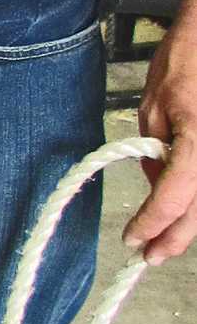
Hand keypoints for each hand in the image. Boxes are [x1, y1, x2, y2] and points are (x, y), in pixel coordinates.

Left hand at [125, 0, 196, 262]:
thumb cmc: (184, 67)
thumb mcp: (154, 111)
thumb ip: (155, 154)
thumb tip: (155, 187)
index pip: (176, 193)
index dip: (154, 221)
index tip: (133, 238)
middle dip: (174, 237)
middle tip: (148, 256)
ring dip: (188, 225)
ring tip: (162, 242)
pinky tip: (180, 214)